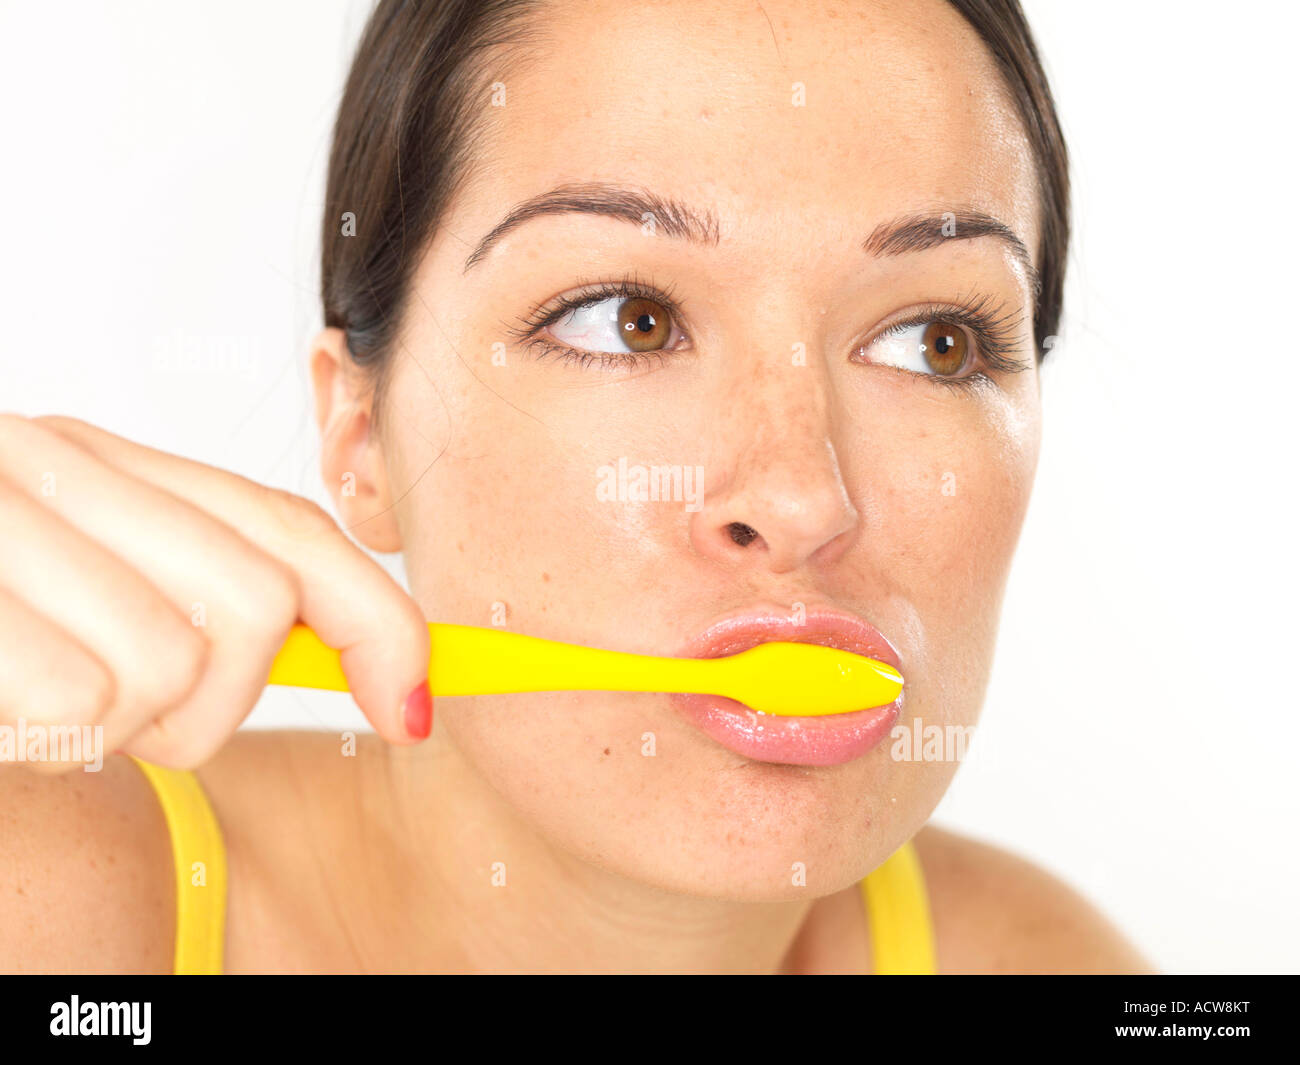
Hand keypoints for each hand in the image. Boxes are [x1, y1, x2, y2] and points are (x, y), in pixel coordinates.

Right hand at [0, 414, 431, 771]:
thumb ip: (204, 598)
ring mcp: (3, 517)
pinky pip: (86, 705)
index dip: (379, 623)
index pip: (290, 528)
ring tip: (44, 703)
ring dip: (121, 723)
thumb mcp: (83, 601)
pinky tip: (9, 711)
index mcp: (95, 459)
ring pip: (176, 664)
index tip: (411, 713)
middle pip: (258, 601)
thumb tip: (390, 681)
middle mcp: (53, 461)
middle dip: (217, 699)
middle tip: (121, 713)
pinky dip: (56, 739)